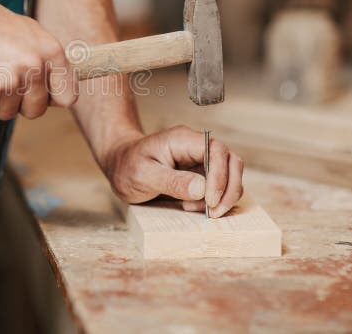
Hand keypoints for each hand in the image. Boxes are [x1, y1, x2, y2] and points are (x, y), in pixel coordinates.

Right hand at [0, 1, 77, 122]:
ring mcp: (8, 84)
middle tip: (0, 80)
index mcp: (50, 52)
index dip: (51, 98)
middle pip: (36, 110)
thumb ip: (47, 59)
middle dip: (20, 102)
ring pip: (8, 114)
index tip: (40, 94)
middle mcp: (33, 68)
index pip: (68, 96)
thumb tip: (62, 90)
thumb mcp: (28, 32)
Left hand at [101, 125, 243, 217]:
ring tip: (199, 209)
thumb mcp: (143, 175)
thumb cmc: (128, 166)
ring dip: (223, 196)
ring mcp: (200, 161)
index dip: (220, 176)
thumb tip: (201, 189)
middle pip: (231, 161)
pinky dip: (213, 200)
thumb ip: (172, 181)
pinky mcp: (200, 174)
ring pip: (230, 175)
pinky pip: (219, 186)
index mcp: (183, 140)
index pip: (217, 151)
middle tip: (214, 212)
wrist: (120, 166)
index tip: (209, 200)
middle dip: (229, 189)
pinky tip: (193, 206)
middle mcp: (196, 147)